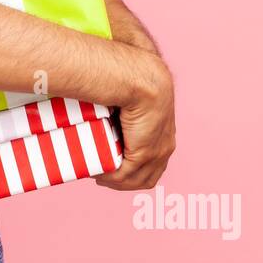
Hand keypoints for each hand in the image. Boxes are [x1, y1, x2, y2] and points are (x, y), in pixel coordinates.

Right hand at [93, 50, 174, 190]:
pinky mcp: (143, 154)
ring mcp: (156, 153)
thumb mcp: (133, 103)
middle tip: (103, 176)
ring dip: (115, 182)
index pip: (153, 164)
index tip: (114, 168)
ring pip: (135, 180)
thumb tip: (105, 110)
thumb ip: (124, 112)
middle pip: (146, 177)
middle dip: (124, 181)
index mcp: (165, 136)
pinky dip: (110, 178)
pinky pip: (124, 175)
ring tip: (97, 175)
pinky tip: (98, 173)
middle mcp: (165, 147)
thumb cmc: (136, 83)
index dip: (133, 170)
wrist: (143, 79)